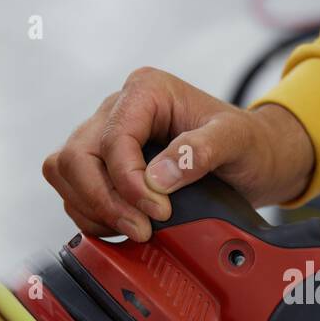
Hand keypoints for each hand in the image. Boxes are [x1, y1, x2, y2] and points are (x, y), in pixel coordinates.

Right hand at [41, 67, 314, 239]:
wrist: (254, 159)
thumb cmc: (248, 144)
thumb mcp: (236, 141)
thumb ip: (201, 151)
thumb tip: (158, 178)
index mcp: (146, 91)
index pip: (113, 139)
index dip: (129, 183)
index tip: (160, 211)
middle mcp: (118, 109)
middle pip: (75, 156)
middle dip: (103, 200)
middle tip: (141, 229)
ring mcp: (106, 137)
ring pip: (65, 173)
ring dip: (93, 209)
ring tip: (134, 230)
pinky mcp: (104, 165)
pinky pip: (74, 191)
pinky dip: (91, 215)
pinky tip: (123, 227)